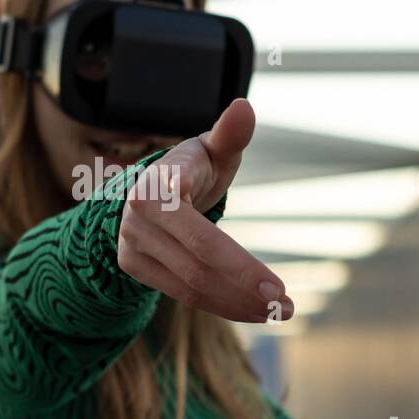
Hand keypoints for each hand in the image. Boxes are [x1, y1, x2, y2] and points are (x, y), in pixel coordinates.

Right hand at [117, 98, 293, 322]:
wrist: (145, 187)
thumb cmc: (191, 167)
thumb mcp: (212, 150)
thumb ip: (230, 135)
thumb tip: (245, 107)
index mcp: (159, 185)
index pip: (203, 237)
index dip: (240, 266)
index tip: (277, 288)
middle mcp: (138, 217)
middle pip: (198, 267)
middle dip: (245, 291)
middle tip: (287, 306)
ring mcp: (131, 244)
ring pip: (191, 287)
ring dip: (237, 305)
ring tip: (277, 312)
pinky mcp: (132, 266)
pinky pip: (181, 294)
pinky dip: (219, 305)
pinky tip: (250, 310)